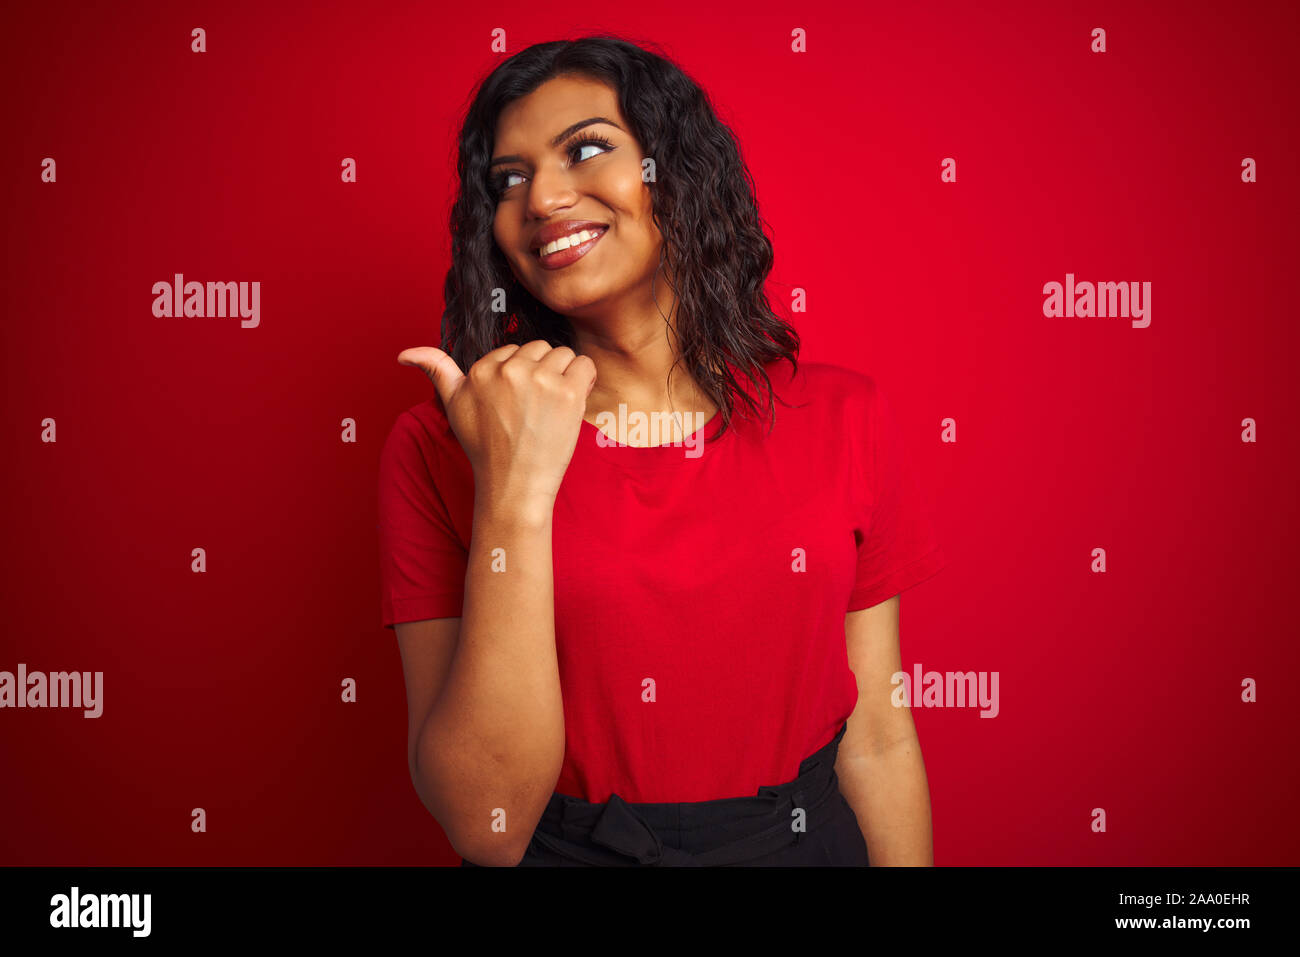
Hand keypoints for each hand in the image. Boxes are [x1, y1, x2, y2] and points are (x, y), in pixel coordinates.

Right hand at [397, 341, 596, 505]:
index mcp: (482, 370)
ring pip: (563, 354)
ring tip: (553, 407)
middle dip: (542, 372)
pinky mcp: (567, 393)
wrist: (513, 485)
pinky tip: (571, 404)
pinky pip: (585, 366)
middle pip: (540, 348)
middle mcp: (510, 370)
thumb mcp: (454, 406)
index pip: (513, 350)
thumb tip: (404, 354)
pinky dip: (585, 381)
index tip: (517, 403)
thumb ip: (436, 371)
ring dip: (565, 376)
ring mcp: (540, 380)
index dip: (520, 376)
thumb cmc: (486, 448)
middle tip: (536, 407)